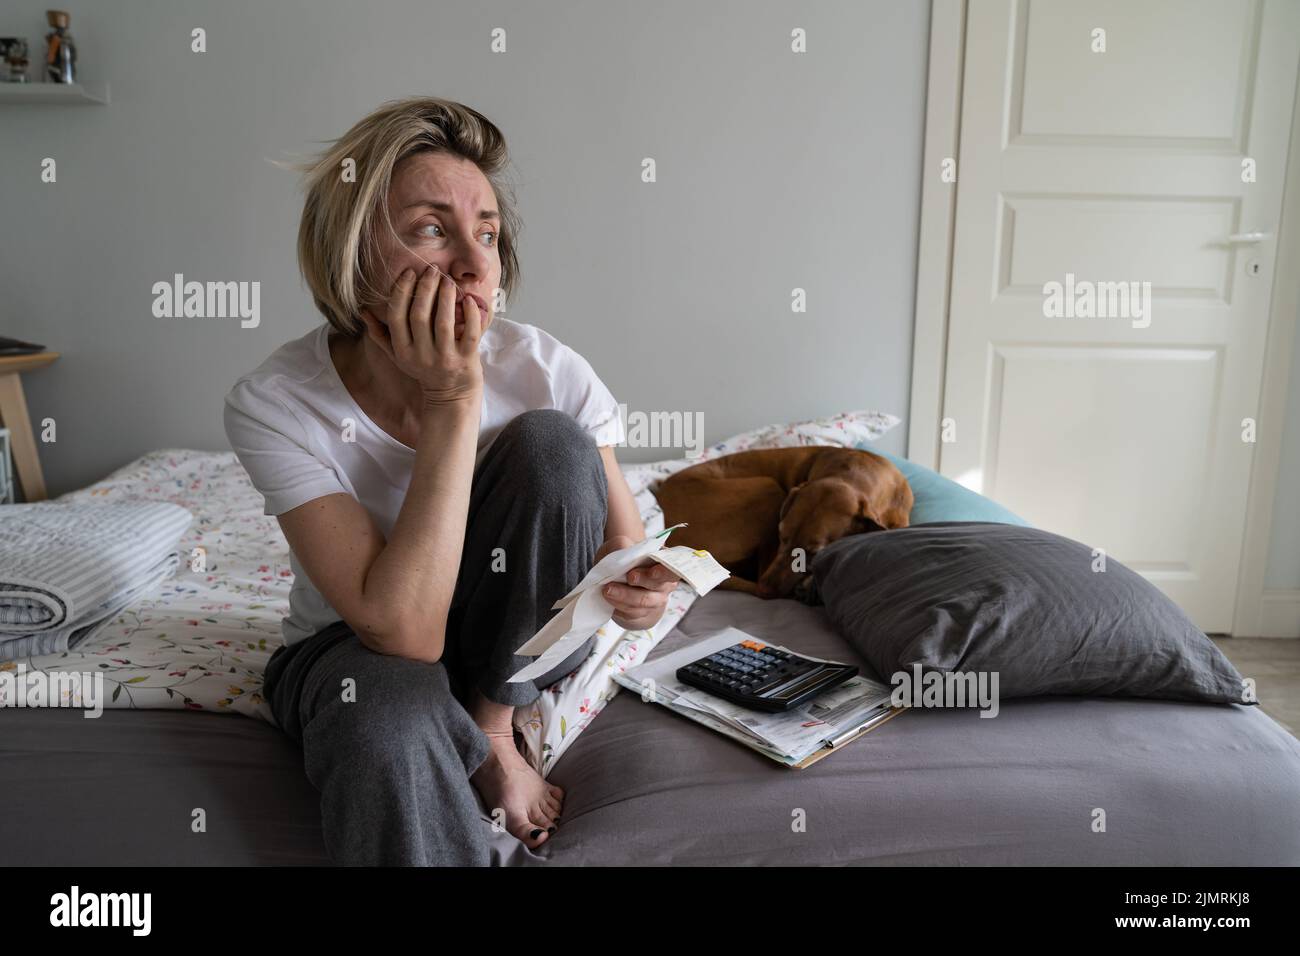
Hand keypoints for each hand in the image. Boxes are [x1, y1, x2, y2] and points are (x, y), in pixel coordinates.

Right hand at [358, 265, 483, 406]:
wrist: (450, 397)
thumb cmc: (423, 369)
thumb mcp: (397, 354)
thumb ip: (380, 333)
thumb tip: (363, 310)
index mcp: (402, 350)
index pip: (397, 316)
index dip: (402, 291)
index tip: (410, 272)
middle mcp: (421, 355)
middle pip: (420, 316)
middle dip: (425, 288)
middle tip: (433, 270)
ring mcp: (445, 359)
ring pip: (444, 323)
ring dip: (445, 298)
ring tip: (448, 280)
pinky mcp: (466, 361)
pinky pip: (469, 334)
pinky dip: (470, 315)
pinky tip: (468, 300)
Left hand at [594, 536, 679, 630]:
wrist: (617, 579)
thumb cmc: (623, 559)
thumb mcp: (620, 545)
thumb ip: (623, 545)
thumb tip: (626, 552)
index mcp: (666, 564)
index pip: (672, 569)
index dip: (664, 571)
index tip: (653, 571)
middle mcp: (666, 585)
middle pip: (657, 586)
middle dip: (643, 581)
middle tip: (630, 577)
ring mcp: (656, 602)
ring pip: (642, 602)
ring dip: (625, 596)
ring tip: (608, 590)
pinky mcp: (643, 615)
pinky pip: (632, 614)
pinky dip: (619, 606)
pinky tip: (608, 599)